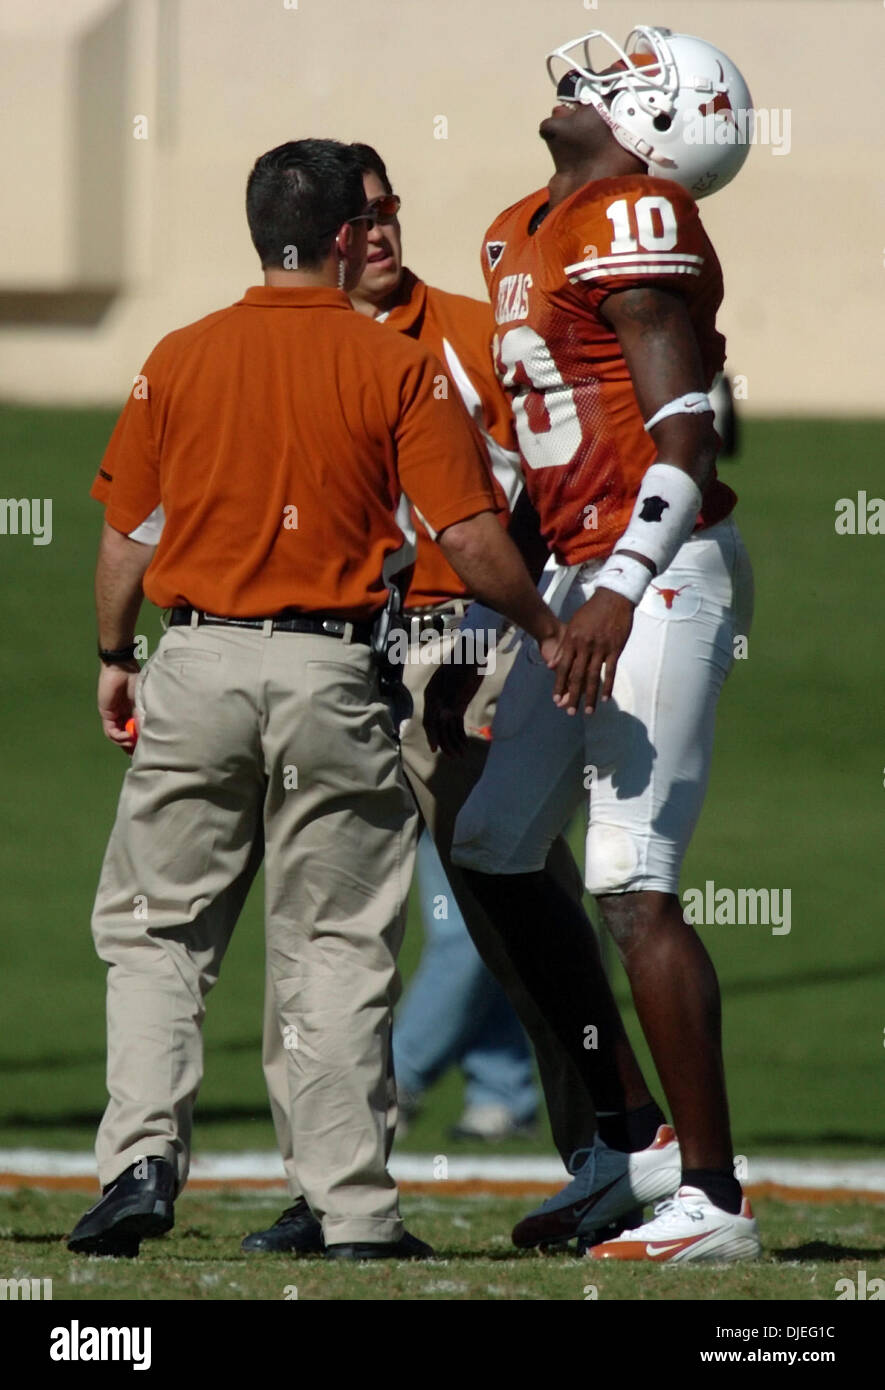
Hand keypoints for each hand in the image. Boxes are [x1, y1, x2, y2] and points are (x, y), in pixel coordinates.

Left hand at [97, 662, 139, 754]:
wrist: (121, 668)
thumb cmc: (135, 680)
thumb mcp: (143, 702)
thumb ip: (142, 718)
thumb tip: (148, 735)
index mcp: (134, 712)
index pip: (136, 732)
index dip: (140, 743)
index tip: (147, 751)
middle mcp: (124, 716)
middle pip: (126, 738)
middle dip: (131, 748)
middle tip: (138, 754)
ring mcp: (115, 716)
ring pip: (117, 737)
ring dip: (125, 743)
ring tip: (132, 743)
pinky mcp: (106, 714)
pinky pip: (110, 731)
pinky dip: (118, 736)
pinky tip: (126, 736)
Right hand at [424, 661, 483, 757]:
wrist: (472, 653)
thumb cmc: (463, 665)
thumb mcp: (455, 682)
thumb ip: (449, 700)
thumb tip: (445, 716)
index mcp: (433, 697)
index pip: (429, 721)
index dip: (432, 736)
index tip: (436, 749)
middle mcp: (438, 703)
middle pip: (439, 728)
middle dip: (446, 743)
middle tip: (454, 756)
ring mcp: (448, 705)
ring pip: (448, 728)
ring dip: (454, 742)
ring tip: (461, 754)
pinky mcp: (459, 706)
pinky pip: (457, 724)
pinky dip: (460, 735)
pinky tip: (464, 744)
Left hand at [549, 588, 634, 714]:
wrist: (613, 598)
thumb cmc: (590, 612)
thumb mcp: (572, 627)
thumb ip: (562, 648)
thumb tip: (550, 665)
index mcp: (573, 641)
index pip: (564, 668)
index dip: (559, 684)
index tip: (556, 699)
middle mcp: (585, 647)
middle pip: (577, 676)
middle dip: (573, 695)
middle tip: (570, 712)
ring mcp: (601, 648)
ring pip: (594, 677)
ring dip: (590, 696)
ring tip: (587, 711)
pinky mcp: (615, 649)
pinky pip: (611, 671)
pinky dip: (608, 685)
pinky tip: (605, 698)